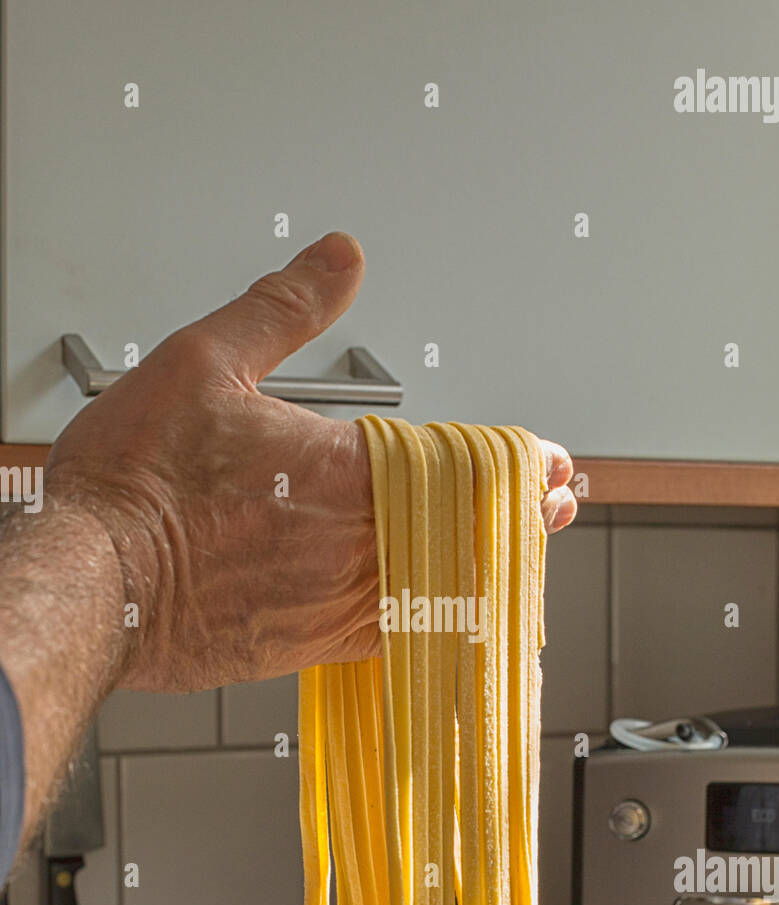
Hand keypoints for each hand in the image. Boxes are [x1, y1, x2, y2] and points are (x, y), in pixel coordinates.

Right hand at [45, 232, 576, 691]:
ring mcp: (335, 603)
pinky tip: (443, 614)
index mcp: (344, 474)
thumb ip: (284, 308)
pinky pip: (393, 635)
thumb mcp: (204, 361)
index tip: (551, 462)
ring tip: (521, 554)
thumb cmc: (138, 486)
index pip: (462, 468)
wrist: (93, 584)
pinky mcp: (307, 645)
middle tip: (559, 507)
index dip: (518, 464)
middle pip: (465, 532)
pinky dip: (429, 619)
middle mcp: (352, 546)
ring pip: (439, 589)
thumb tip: (340, 258)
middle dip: (521, 516)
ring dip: (488, 567)